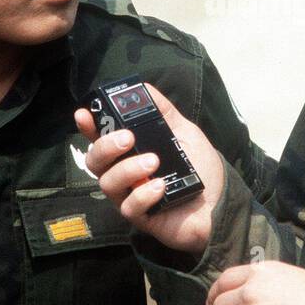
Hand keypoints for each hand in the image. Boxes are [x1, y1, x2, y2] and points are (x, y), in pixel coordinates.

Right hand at [74, 83, 221, 256]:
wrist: (221, 201)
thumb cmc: (199, 167)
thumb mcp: (183, 132)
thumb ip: (162, 112)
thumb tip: (143, 87)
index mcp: (129, 151)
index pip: (99, 138)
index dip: (87, 126)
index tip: (83, 114)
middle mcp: (124, 173)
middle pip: (95, 161)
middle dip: (106, 146)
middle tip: (128, 138)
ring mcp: (130, 196)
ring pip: (107, 183)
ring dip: (128, 169)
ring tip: (154, 161)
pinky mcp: (141, 217)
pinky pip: (129, 207)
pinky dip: (143, 194)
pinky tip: (161, 186)